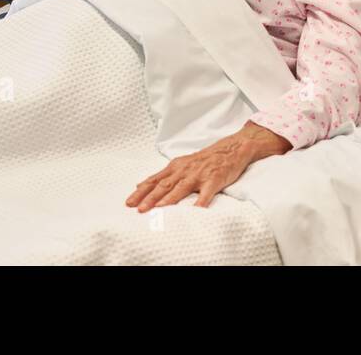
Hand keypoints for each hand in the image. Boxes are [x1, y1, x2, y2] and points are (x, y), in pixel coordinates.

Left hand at [126, 123, 288, 211]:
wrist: (231, 149)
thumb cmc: (204, 159)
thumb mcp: (181, 164)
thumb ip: (164, 176)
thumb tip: (141, 185)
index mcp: (175, 167)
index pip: (154, 180)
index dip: (141, 192)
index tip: (129, 203)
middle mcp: (184, 170)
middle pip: (164, 185)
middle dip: (150, 198)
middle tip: (139, 209)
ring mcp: (199, 175)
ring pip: (181, 188)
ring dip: (169, 199)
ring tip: (159, 210)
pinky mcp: (214, 180)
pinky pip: (206, 194)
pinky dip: (200, 203)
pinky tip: (195, 212)